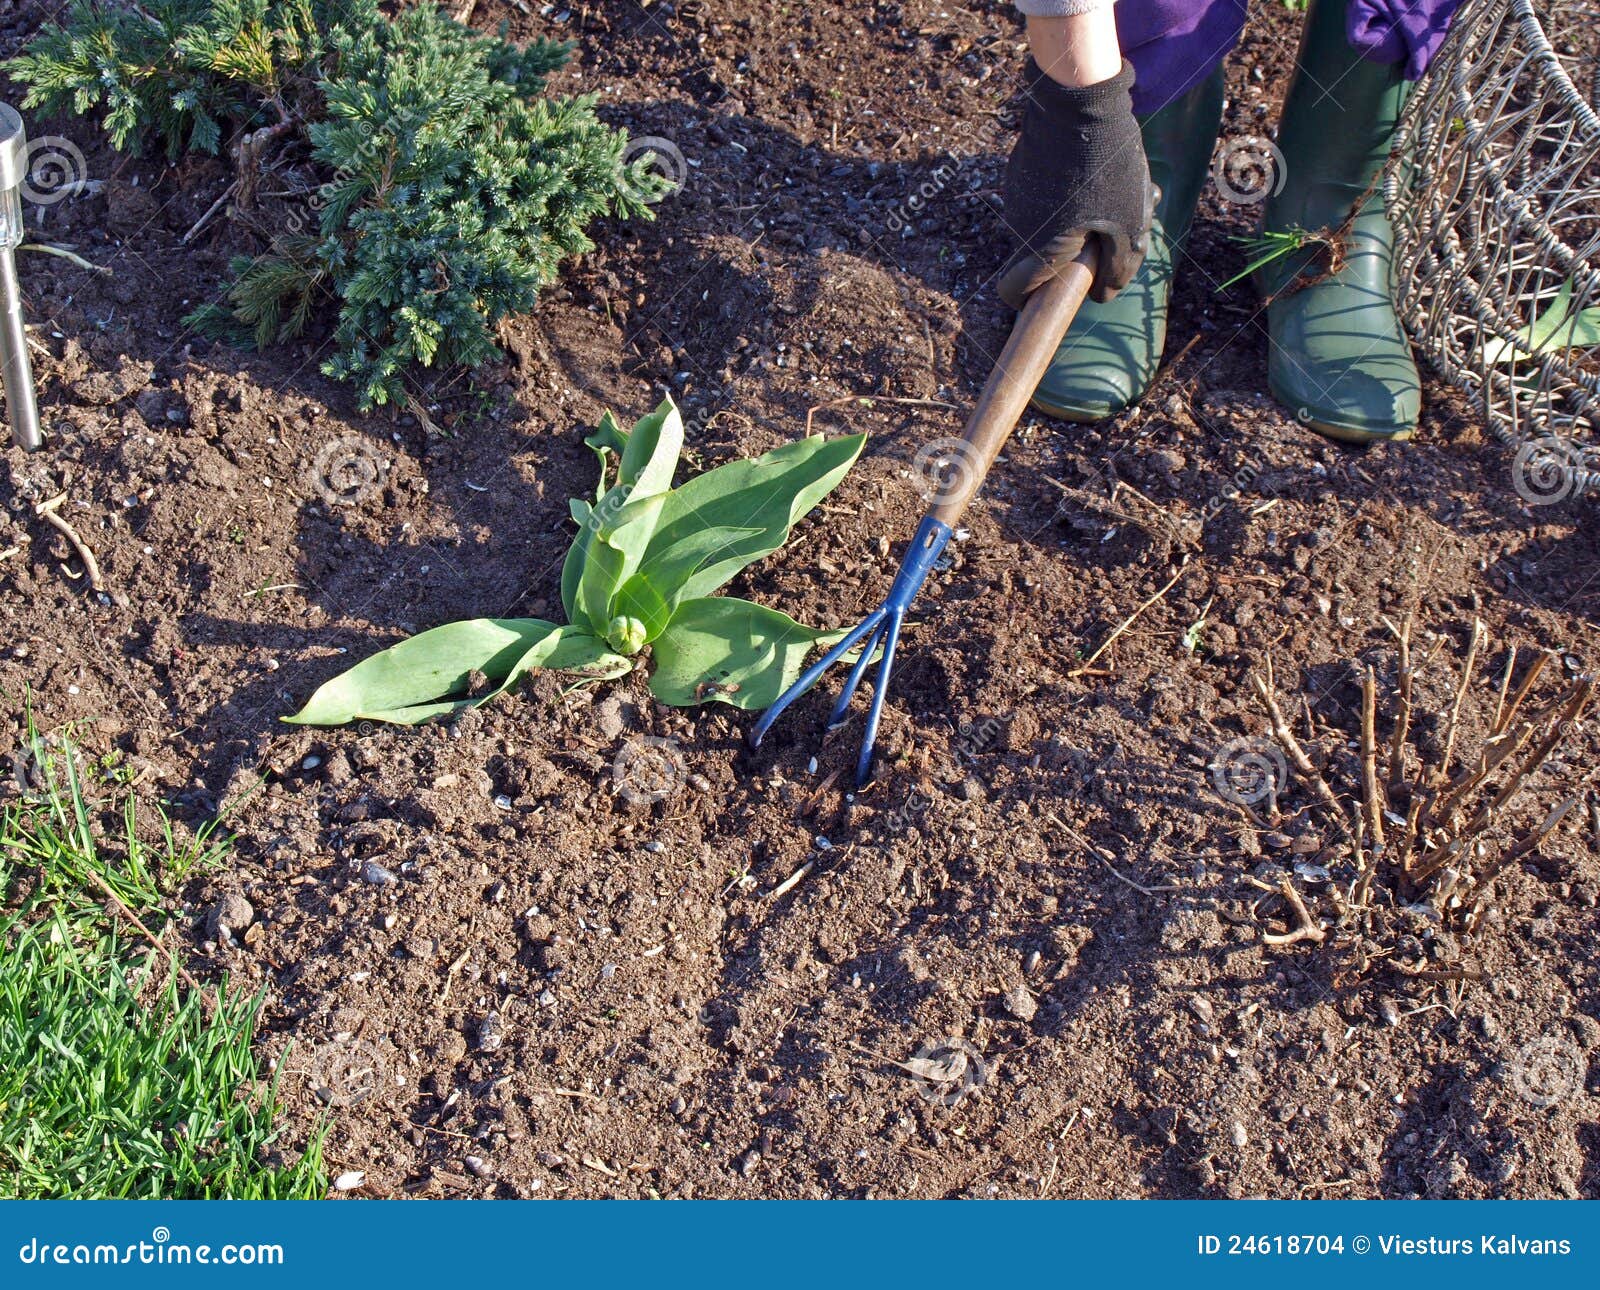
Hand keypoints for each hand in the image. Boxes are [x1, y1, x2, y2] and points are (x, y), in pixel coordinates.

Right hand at [998, 59, 1152, 307]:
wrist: (1079, 100)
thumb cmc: (1106, 166)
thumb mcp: (1130, 224)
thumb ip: (1119, 269)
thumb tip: (1103, 295)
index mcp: (1038, 249)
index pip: (1012, 293)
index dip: (1032, 299)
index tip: (1058, 289)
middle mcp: (1017, 228)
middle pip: (1035, 260)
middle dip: (1065, 256)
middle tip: (1104, 233)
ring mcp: (1015, 198)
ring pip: (1040, 228)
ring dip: (1067, 224)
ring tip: (1104, 194)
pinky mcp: (1019, 172)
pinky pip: (1039, 200)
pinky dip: (1061, 197)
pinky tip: (1088, 171)